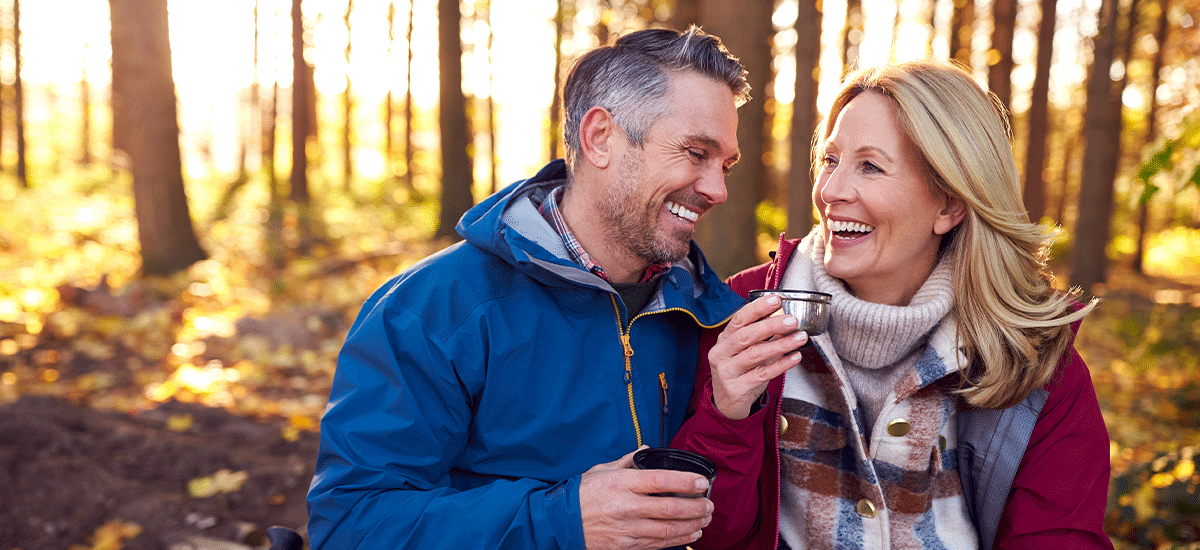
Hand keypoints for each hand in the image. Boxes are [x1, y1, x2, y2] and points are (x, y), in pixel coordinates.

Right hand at [579, 448, 712, 549]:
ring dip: (691, 525)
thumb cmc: (582, 494)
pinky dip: (678, 540)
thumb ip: (628, 461)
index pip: (660, 480)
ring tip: (705, 519)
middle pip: (670, 507)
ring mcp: (627, 528)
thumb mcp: (602, 470)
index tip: (702, 482)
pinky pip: (657, 544)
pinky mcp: (626, 545)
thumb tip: (646, 450)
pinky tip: (690, 534)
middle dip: (695, 507)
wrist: (562, 522)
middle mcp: (626, 506)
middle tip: (710, 504)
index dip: (685, 481)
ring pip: (668, 529)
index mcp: (621, 483)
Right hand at [710, 294, 808, 419]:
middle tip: (792, 320)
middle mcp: (721, 354)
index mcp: (723, 340)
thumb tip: (784, 319)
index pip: (739, 319)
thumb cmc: (739, 373)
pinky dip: (781, 364)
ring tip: (800, 338)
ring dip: (781, 344)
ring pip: (755, 354)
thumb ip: (761, 337)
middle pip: (746, 335)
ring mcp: (727, 371)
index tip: (776, 300)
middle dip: (771, 325)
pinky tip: (795, 357)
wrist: (726, 404)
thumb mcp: (745, 352)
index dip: (757, 308)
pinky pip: (762, 374)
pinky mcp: (737, 388)